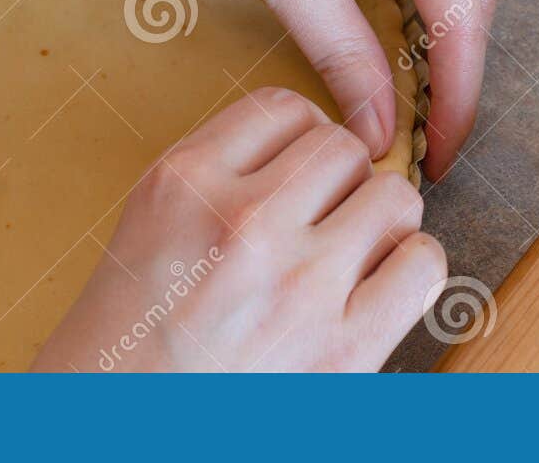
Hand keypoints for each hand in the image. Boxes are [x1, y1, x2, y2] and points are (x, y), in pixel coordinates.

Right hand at [32, 88, 446, 371]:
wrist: (116, 438)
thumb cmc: (127, 346)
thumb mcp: (149, 225)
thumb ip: (222, 175)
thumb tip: (310, 152)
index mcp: (185, 182)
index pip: (283, 108)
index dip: (299, 141)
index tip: (294, 174)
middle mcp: (243, 220)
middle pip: (343, 147)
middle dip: (340, 182)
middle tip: (318, 224)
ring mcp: (299, 283)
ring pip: (393, 196)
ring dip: (380, 222)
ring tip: (349, 257)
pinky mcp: (344, 348)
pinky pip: (422, 264)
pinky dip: (410, 271)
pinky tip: (378, 290)